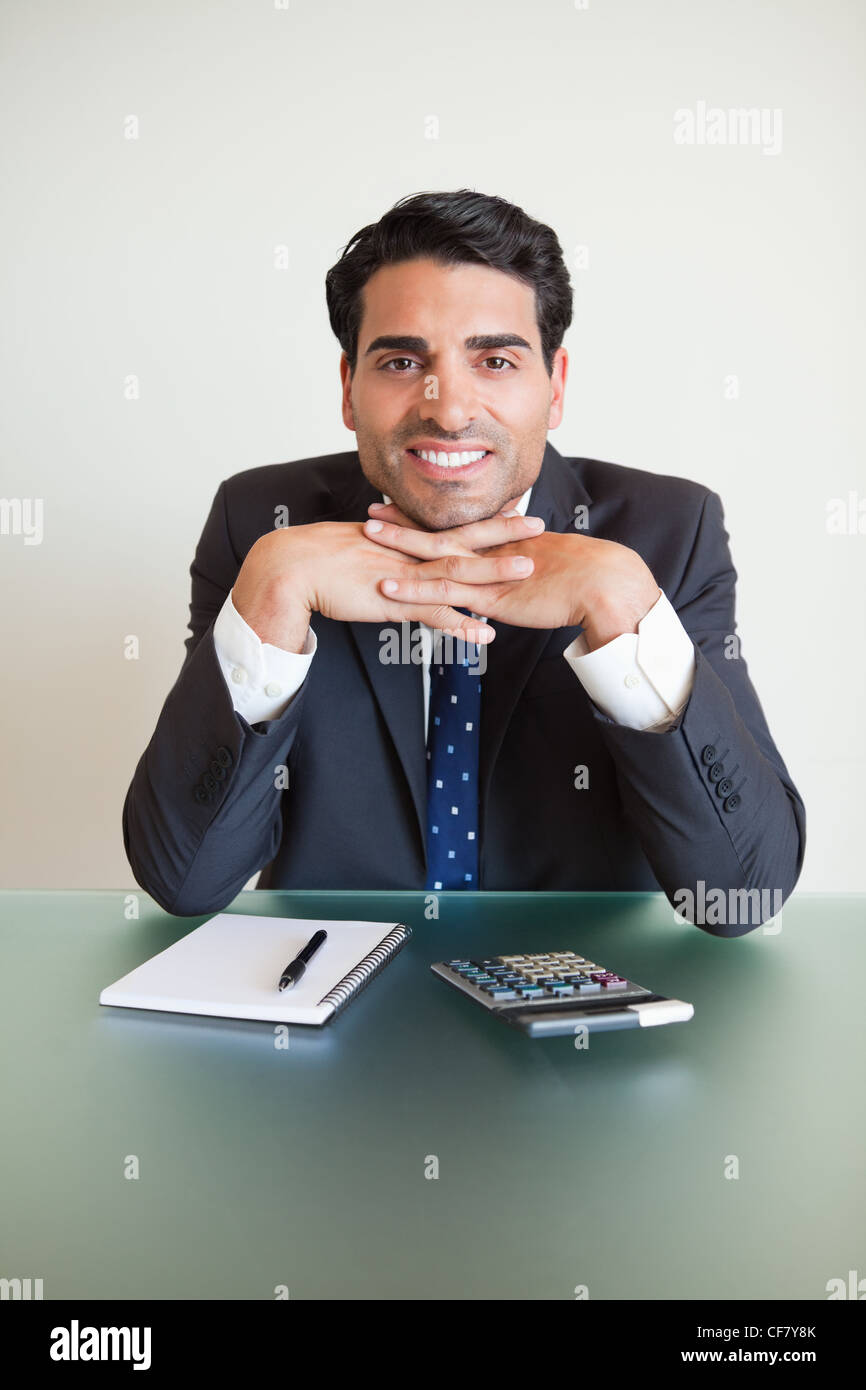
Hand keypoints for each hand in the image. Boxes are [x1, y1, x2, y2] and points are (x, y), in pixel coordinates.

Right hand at [230, 519, 524, 653]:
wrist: (292, 567)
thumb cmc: (319, 559)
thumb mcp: (359, 549)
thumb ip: (385, 554)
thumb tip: (397, 560)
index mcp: (403, 539)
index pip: (451, 526)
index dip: (484, 519)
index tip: (514, 510)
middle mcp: (408, 552)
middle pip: (464, 538)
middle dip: (504, 532)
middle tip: (539, 524)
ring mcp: (403, 576)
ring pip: (457, 573)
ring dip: (494, 573)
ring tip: (528, 571)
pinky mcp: (392, 602)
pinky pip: (433, 615)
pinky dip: (460, 624)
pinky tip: (484, 634)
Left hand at [362, 502, 660, 647]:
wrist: (603, 583)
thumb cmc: (585, 580)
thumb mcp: (548, 569)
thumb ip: (524, 571)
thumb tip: (512, 578)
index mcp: (505, 543)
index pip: (460, 527)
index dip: (430, 518)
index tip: (405, 508)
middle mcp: (492, 552)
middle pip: (441, 532)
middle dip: (405, 522)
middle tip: (372, 512)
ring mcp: (489, 572)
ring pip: (435, 556)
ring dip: (400, 547)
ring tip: (369, 535)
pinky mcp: (490, 596)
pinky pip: (446, 593)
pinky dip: (416, 590)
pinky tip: (390, 590)